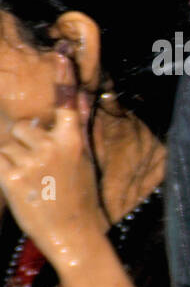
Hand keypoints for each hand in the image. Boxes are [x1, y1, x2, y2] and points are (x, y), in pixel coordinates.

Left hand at [0, 63, 106, 263]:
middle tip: (43, 170)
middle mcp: (52, 147)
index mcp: (74, 141)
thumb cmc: (81, 197)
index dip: (64, 76)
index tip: (62, 51)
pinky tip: (23, 189)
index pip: (67, 102)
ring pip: (8, 143)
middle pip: (23, 127)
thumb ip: (78, 127)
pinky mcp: (10, 177)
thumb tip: (80, 98)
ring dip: (14, 159)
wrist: (74, 234)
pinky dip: (5, 172)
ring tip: (33, 181)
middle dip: (25, 143)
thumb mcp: (85, 160)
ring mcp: (30, 162)